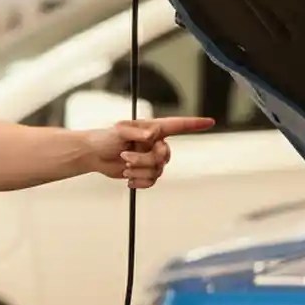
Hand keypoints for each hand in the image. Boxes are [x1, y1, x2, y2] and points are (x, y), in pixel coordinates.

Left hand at [86, 116, 214, 188]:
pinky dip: (139, 183)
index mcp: (152, 129)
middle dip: (143, 160)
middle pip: (164, 156)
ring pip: (157, 171)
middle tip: (124, 158)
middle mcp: (155, 143)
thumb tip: (152, 135)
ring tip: (123, 166)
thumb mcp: (118, 130)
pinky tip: (128, 179)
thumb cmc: (105, 138)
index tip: (210, 122)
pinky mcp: (145, 172)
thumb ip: (137, 132)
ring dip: (138, 171)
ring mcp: (151, 158)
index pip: (178, 126)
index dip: (194, 124)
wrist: (94, 155)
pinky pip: (152, 182)